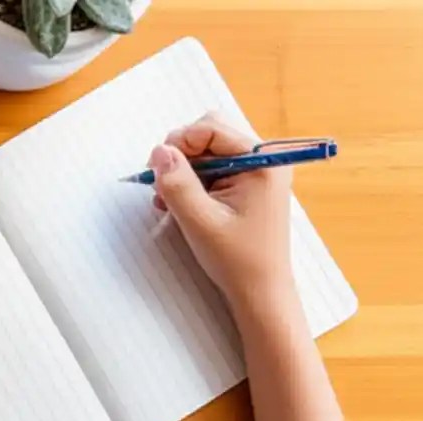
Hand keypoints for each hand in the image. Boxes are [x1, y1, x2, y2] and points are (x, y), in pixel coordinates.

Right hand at [149, 113, 296, 311]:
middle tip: (163, 184)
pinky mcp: (249, 185)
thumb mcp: (199, 221)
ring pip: (208, 151)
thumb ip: (177, 183)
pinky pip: (214, 168)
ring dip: (183, 171)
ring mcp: (258, 171)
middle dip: (181, 155)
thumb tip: (158, 151)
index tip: (157, 169)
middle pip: (210, 134)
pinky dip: (193, 181)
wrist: (260, 291)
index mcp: (261, 162)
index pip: (212, 128)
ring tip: (168, 200)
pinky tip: (181, 204)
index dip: (179, 143)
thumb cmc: (237, 259)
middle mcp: (265, 159)